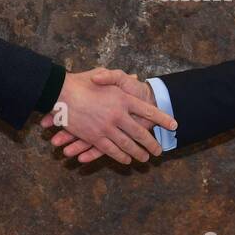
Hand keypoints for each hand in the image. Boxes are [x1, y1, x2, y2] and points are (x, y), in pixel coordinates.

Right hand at [39, 68, 174, 164]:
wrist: (60, 91)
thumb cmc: (80, 81)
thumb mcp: (103, 74)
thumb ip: (119, 77)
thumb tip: (135, 78)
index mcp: (123, 98)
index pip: (148, 110)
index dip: (162, 118)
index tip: (173, 125)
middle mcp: (118, 114)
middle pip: (141, 133)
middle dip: (152, 143)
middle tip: (159, 151)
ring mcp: (107, 127)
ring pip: (128, 145)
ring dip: (138, 153)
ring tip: (146, 158)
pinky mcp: (95, 137)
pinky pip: (111, 150)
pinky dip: (121, 156)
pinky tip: (127, 160)